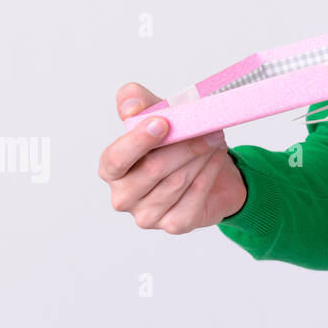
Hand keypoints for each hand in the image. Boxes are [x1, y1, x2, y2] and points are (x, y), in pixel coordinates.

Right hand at [99, 82, 247, 234]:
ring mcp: (147, 215)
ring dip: (200, 156)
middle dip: (184, 146)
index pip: (115, 159)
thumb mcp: (158, 113)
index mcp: (112, 168)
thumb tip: (130, 105)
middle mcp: (123, 196)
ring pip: (177, 182)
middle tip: (208, 128)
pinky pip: (194, 197)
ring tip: (214, 139)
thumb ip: (138, 102)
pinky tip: (215, 159)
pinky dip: (209, 173)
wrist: (210, 167)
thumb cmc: (175, 142)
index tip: (162, 123)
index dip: (137, 142)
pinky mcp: (174, 224)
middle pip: (153, 170)